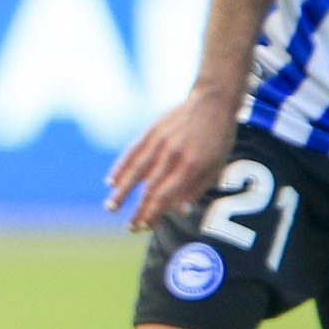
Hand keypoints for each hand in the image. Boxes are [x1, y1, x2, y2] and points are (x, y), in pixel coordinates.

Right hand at [107, 90, 237, 232]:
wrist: (212, 101)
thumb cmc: (218, 136)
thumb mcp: (216, 164)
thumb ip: (197, 188)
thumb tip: (180, 211)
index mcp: (190, 166)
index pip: (166, 196)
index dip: (153, 213)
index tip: (144, 227)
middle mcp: (172, 155)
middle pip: (149, 188)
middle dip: (138, 210)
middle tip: (129, 228)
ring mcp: (159, 142)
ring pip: (135, 171)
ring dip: (121, 192)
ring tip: (110, 207)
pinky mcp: (151, 131)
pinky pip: (132, 152)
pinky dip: (120, 167)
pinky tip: (111, 181)